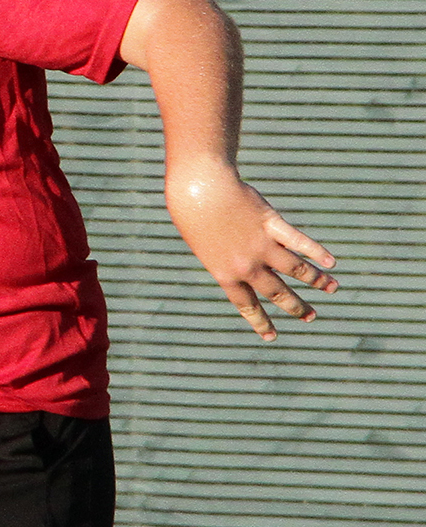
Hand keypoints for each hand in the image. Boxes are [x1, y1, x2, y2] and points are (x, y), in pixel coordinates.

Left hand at [165, 165, 337, 339]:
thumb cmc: (193, 214)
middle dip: (296, 307)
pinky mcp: (271, 224)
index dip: (261, 322)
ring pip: (296, 269)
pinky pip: (299, 242)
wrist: (199, 190)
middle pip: (277, 292)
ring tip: (332, 288)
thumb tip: (250, 266)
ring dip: (317, 280)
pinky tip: (331, 262)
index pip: (247, 305)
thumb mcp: (206, 245)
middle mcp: (246, 265)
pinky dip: (317, 252)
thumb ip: (227, 259)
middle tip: (310, 317)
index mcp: (225, 274)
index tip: (272, 336)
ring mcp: (261, 245)